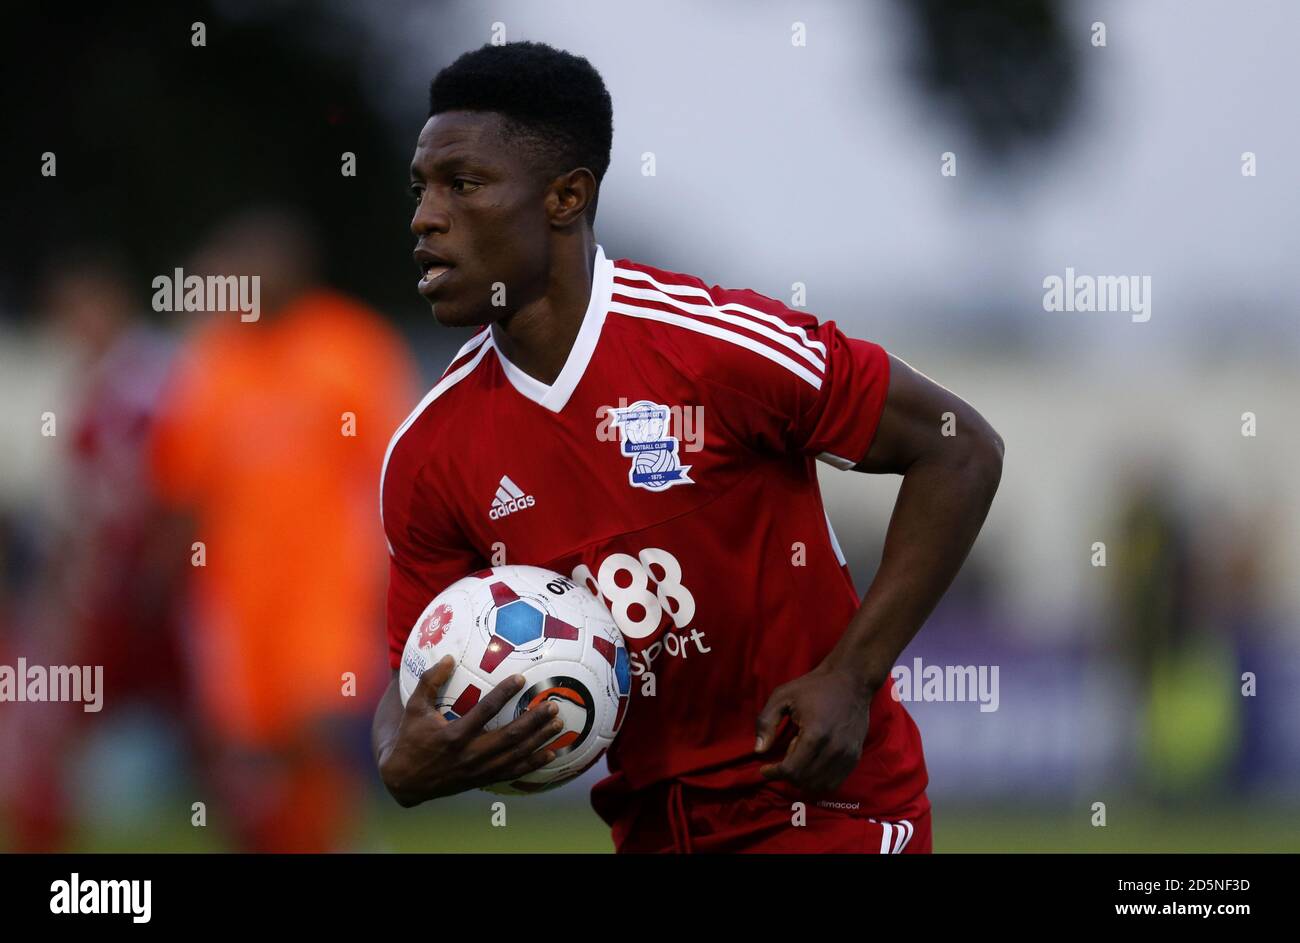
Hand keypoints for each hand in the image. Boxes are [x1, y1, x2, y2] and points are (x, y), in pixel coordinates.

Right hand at [379, 656, 562, 803]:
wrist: (405, 780)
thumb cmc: (411, 739)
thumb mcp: (414, 708)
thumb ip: (430, 681)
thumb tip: (449, 656)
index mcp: (454, 735)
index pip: (484, 711)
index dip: (504, 694)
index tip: (521, 678)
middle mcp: (470, 754)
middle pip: (509, 737)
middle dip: (533, 721)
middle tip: (552, 705)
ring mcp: (479, 770)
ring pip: (516, 755)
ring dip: (540, 740)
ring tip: (559, 725)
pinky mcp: (483, 780)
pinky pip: (513, 772)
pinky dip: (534, 763)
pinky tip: (552, 754)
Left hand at [754, 664, 874, 793]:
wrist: (851, 681)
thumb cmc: (814, 687)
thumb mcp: (782, 696)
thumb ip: (765, 722)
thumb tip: (759, 751)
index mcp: (815, 734)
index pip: (791, 770)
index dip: (773, 773)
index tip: (765, 769)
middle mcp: (834, 749)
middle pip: (804, 781)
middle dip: (787, 774)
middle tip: (785, 754)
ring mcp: (847, 755)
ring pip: (819, 786)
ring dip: (803, 780)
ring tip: (799, 757)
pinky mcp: (854, 757)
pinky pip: (834, 783)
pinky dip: (818, 781)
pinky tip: (811, 764)